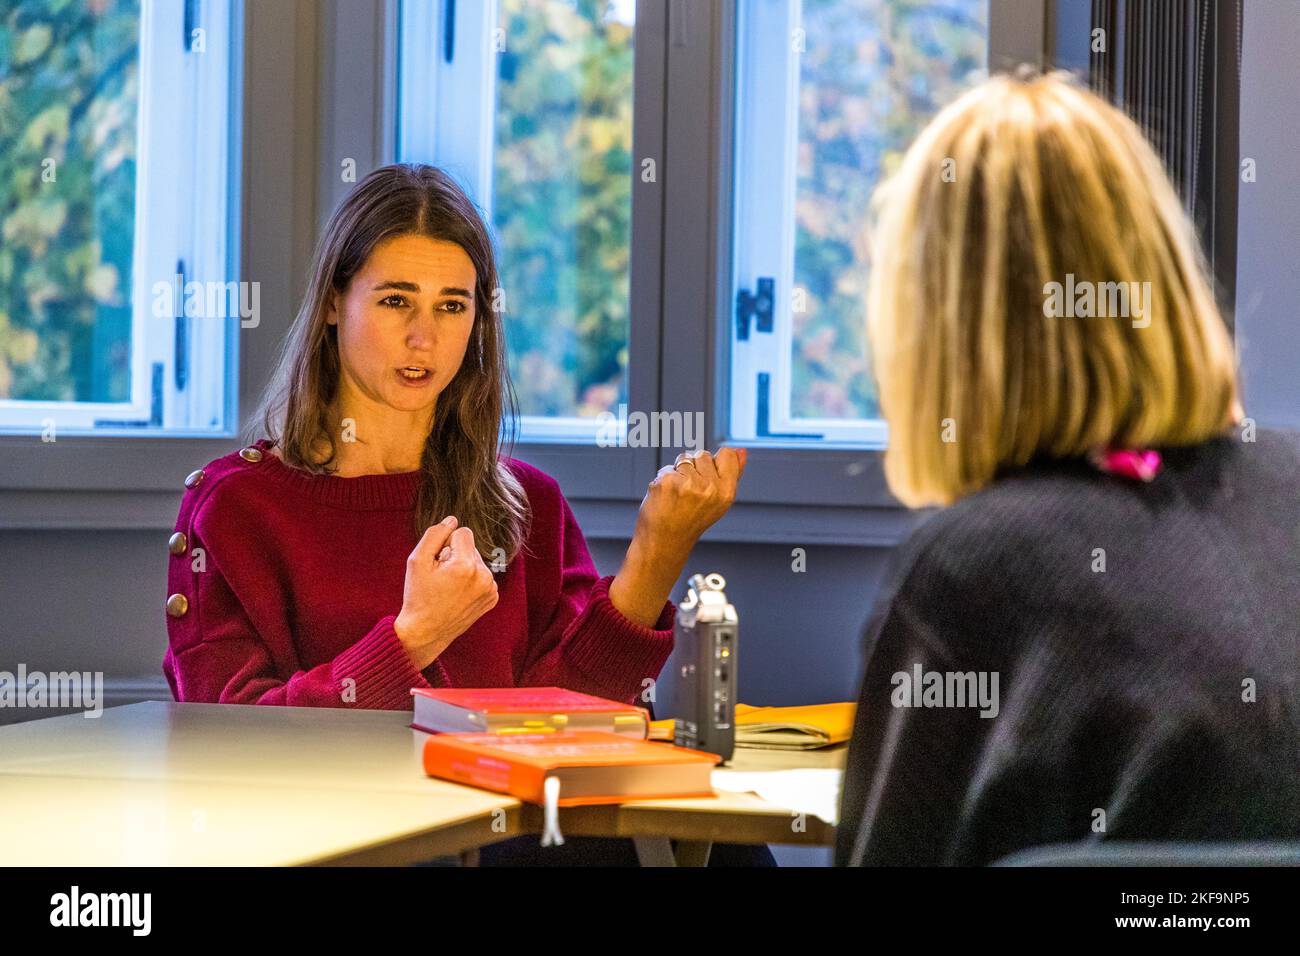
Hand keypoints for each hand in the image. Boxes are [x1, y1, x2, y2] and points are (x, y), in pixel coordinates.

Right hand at [393, 517, 498, 669]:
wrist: (425, 632)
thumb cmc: (418, 596)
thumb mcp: (417, 561)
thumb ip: (435, 534)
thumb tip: (453, 520)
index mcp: (466, 566)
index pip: (463, 532)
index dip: (446, 543)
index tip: (438, 561)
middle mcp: (484, 577)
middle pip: (471, 547)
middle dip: (455, 556)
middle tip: (441, 578)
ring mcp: (491, 589)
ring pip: (477, 561)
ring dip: (464, 568)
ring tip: (448, 588)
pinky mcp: (493, 599)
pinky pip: (483, 576)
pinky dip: (471, 581)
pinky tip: (458, 595)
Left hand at [608, 447, 746, 627]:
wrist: (665, 542)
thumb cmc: (691, 521)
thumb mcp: (718, 500)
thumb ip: (732, 474)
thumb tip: (742, 451)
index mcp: (727, 492)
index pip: (726, 454)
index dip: (713, 463)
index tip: (705, 480)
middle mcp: (710, 488)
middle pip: (703, 454)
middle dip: (694, 468)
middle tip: (689, 494)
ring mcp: (688, 484)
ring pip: (684, 458)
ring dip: (678, 472)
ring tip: (677, 495)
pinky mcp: (668, 482)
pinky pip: (667, 468)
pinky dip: (663, 479)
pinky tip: (665, 497)